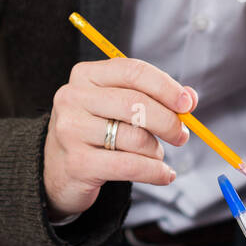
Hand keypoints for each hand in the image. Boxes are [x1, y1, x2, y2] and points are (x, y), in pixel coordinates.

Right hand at [42, 57, 196, 217]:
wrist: (56, 170)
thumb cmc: (94, 132)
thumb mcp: (116, 106)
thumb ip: (152, 96)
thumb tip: (189, 98)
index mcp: (85, 75)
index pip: (133, 71)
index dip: (166, 86)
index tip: (187, 103)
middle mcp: (73, 98)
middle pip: (136, 104)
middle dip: (168, 121)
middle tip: (181, 135)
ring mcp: (72, 131)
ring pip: (136, 138)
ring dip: (156, 151)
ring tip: (155, 155)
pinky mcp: (77, 163)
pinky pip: (130, 166)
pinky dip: (155, 172)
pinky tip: (164, 174)